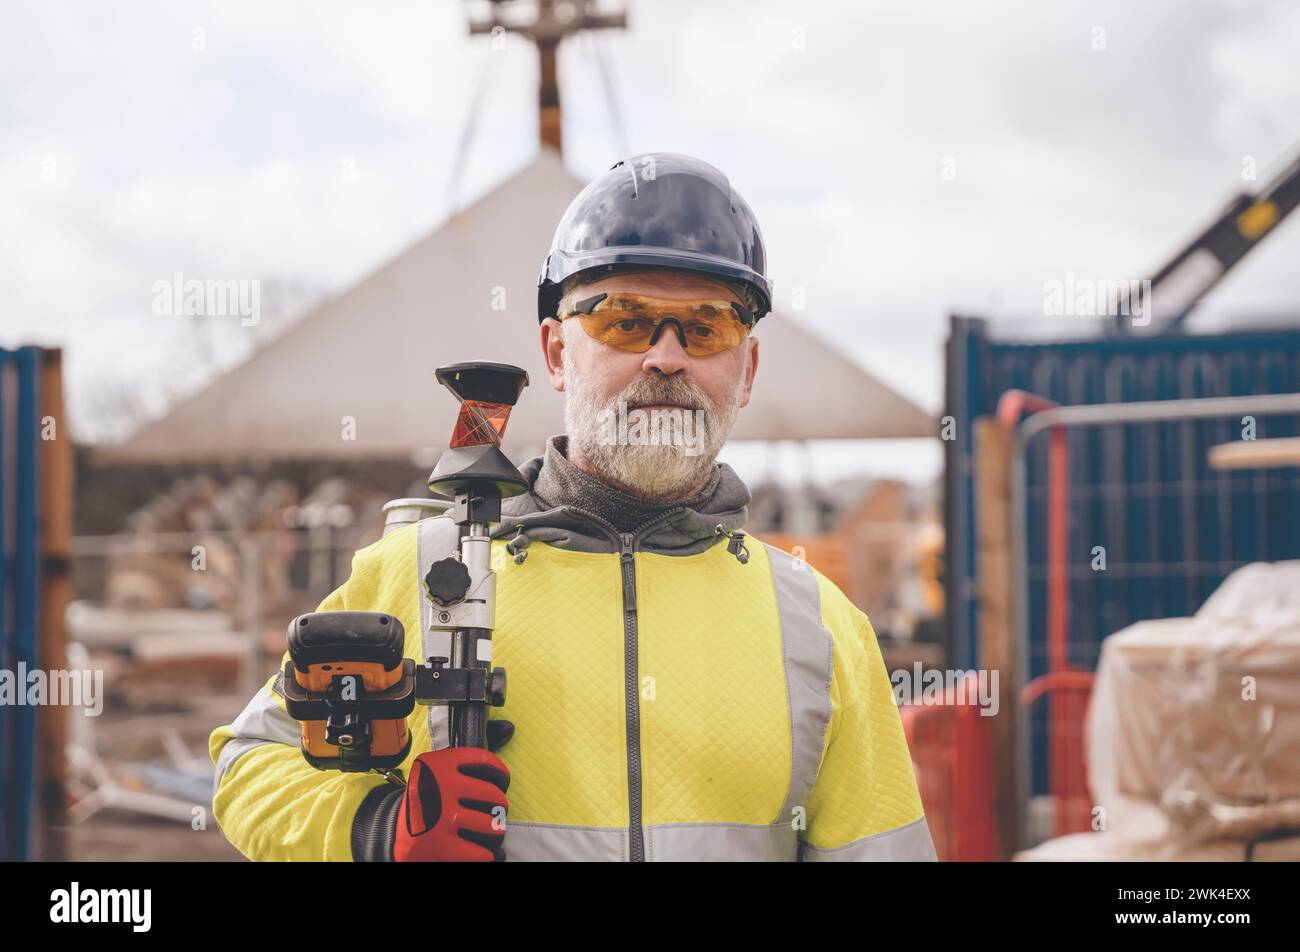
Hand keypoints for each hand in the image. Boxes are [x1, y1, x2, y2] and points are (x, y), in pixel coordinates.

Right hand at [393, 745, 510, 861]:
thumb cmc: (423, 800)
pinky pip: (481, 852)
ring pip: (491, 826)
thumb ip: (466, 759)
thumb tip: (508, 729)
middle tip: (494, 813)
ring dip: (495, 833)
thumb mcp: (435, 771)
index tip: (502, 782)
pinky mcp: (440, 846)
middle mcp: (440, 787)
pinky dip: (487, 855)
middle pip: (493, 797)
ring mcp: (441, 817)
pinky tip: (483, 852)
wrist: (388, 832)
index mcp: (439, 764)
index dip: (500, 773)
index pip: (484, 760)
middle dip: (499, 808)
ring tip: (488, 832)